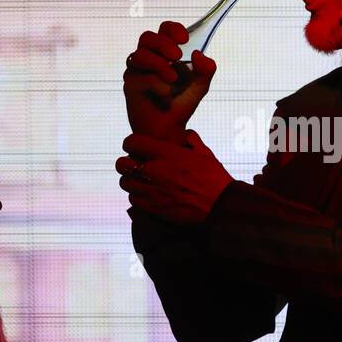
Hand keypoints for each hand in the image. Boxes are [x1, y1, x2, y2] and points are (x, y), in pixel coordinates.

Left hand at [117, 130, 233, 224]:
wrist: (219, 206)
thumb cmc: (214, 178)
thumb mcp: (205, 153)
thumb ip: (192, 140)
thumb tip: (186, 134)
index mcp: (166, 153)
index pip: (131, 142)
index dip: (131, 144)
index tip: (136, 147)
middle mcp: (155, 170)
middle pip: (121, 164)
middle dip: (126, 163)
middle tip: (135, 165)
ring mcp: (152, 190)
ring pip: (125, 183)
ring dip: (131, 180)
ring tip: (141, 181)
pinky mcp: (153, 207)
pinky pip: (133, 199)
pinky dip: (137, 196)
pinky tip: (147, 194)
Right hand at [123, 21, 216, 143]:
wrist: (169, 130)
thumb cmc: (181, 103)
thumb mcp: (200, 86)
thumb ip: (205, 70)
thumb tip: (198, 54)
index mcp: (164, 52)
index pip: (164, 30)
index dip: (172, 29)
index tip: (185, 39)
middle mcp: (148, 58)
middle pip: (147, 37)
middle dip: (163, 44)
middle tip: (177, 56)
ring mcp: (137, 70)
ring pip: (141, 55)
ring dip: (159, 65)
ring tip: (173, 79)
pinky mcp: (131, 85)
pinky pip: (142, 78)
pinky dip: (158, 85)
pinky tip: (166, 96)